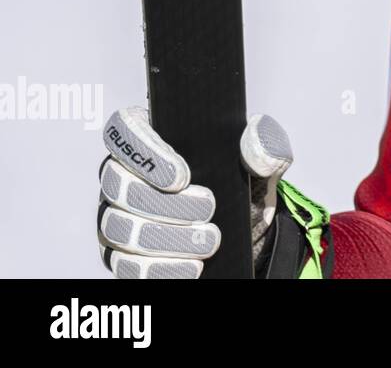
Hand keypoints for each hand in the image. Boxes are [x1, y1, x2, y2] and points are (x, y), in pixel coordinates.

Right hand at [98, 106, 293, 277]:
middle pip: (117, 185)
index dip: (143, 152)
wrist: (247, 233)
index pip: (124, 130)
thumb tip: (256, 143)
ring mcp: (118, 218)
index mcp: (151, 140)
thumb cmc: (243, 186)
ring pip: (119, 227)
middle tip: (208, 209)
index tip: (181, 177)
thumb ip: (265, 143)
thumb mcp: (262, 161)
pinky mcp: (123, 256)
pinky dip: (162, 268)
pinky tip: (193, 266)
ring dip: (167, 238)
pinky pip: (127, 266)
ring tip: (209, 240)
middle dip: (165, 203)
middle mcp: (124, 177)